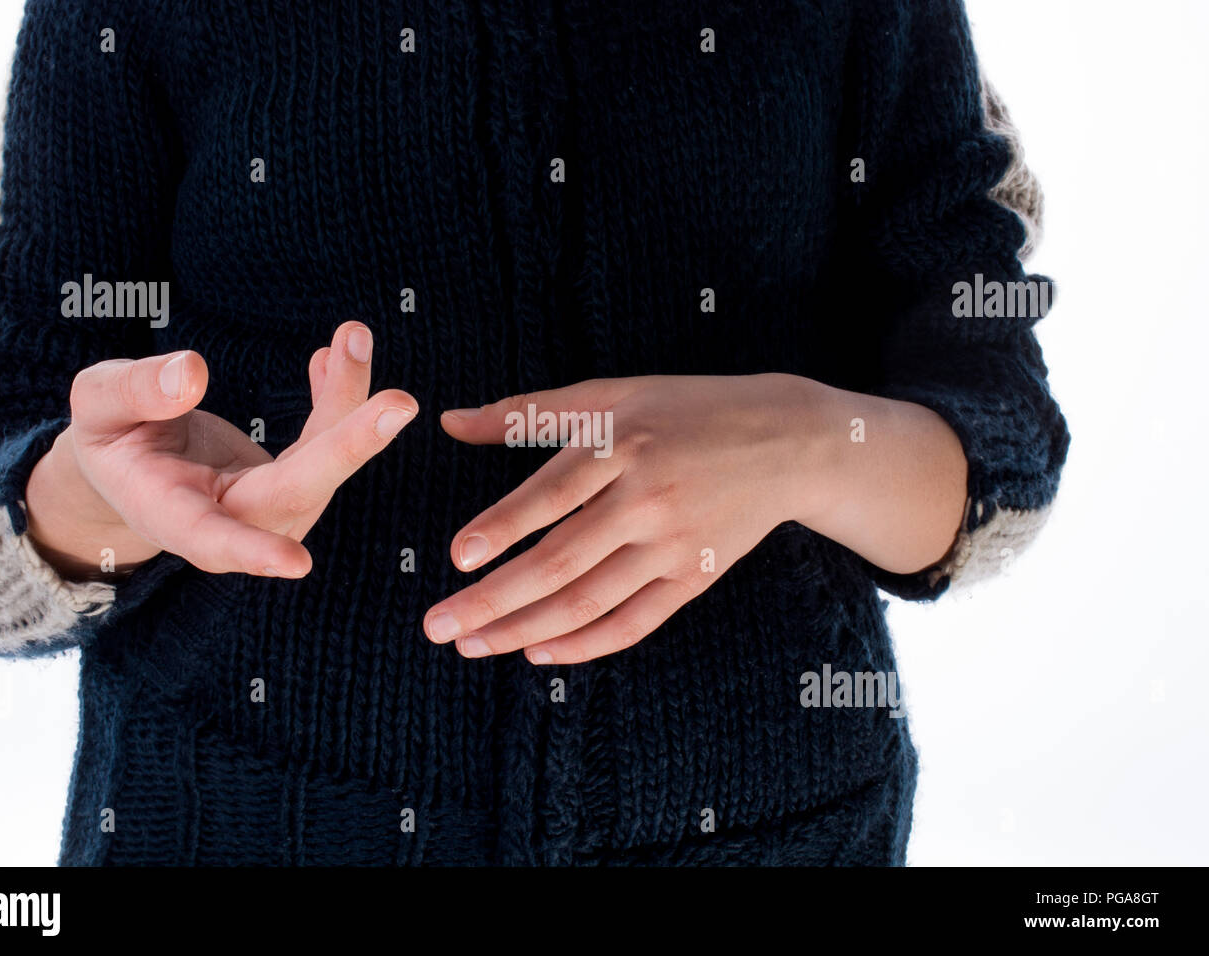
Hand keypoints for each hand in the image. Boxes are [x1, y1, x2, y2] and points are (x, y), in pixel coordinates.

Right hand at [25, 321, 417, 579]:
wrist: (132, 461)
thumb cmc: (112, 437)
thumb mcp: (98, 405)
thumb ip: (135, 391)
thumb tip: (191, 372)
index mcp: (173, 516)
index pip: (216, 540)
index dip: (254, 551)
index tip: (297, 563)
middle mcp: (234, 520)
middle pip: (300, 489)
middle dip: (351, 444)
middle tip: (400, 402)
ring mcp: (272, 506)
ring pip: (324, 460)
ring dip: (348, 398)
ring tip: (351, 335)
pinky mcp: (294, 482)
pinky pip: (326, 441)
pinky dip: (337, 395)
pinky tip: (336, 352)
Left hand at [423, 374, 836, 663]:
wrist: (786, 442)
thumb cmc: (686, 410)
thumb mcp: (612, 394)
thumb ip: (527, 411)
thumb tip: (449, 422)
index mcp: (621, 444)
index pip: (551, 494)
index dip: (503, 527)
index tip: (458, 558)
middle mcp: (646, 499)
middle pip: (561, 561)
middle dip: (494, 600)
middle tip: (439, 626)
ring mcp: (673, 545)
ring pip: (591, 600)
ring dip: (527, 630)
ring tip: (474, 645)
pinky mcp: (695, 578)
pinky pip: (635, 622)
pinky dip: (587, 644)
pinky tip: (539, 654)